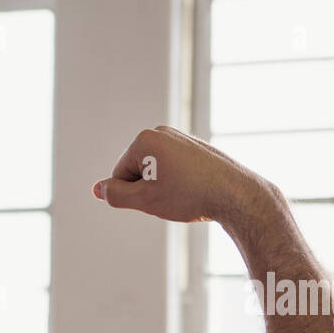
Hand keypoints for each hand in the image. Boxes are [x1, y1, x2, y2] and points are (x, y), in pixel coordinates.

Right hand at [92, 126, 275, 225]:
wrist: (235, 194)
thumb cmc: (189, 196)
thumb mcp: (144, 200)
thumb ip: (115, 194)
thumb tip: (98, 189)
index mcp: (145, 139)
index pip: (119, 175)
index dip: (132, 195)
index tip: (157, 197)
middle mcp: (161, 132)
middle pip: (136, 171)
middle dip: (147, 189)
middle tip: (171, 197)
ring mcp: (179, 137)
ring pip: (155, 173)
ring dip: (162, 188)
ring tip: (184, 194)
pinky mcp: (194, 147)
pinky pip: (172, 170)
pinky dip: (177, 183)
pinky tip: (194, 190)